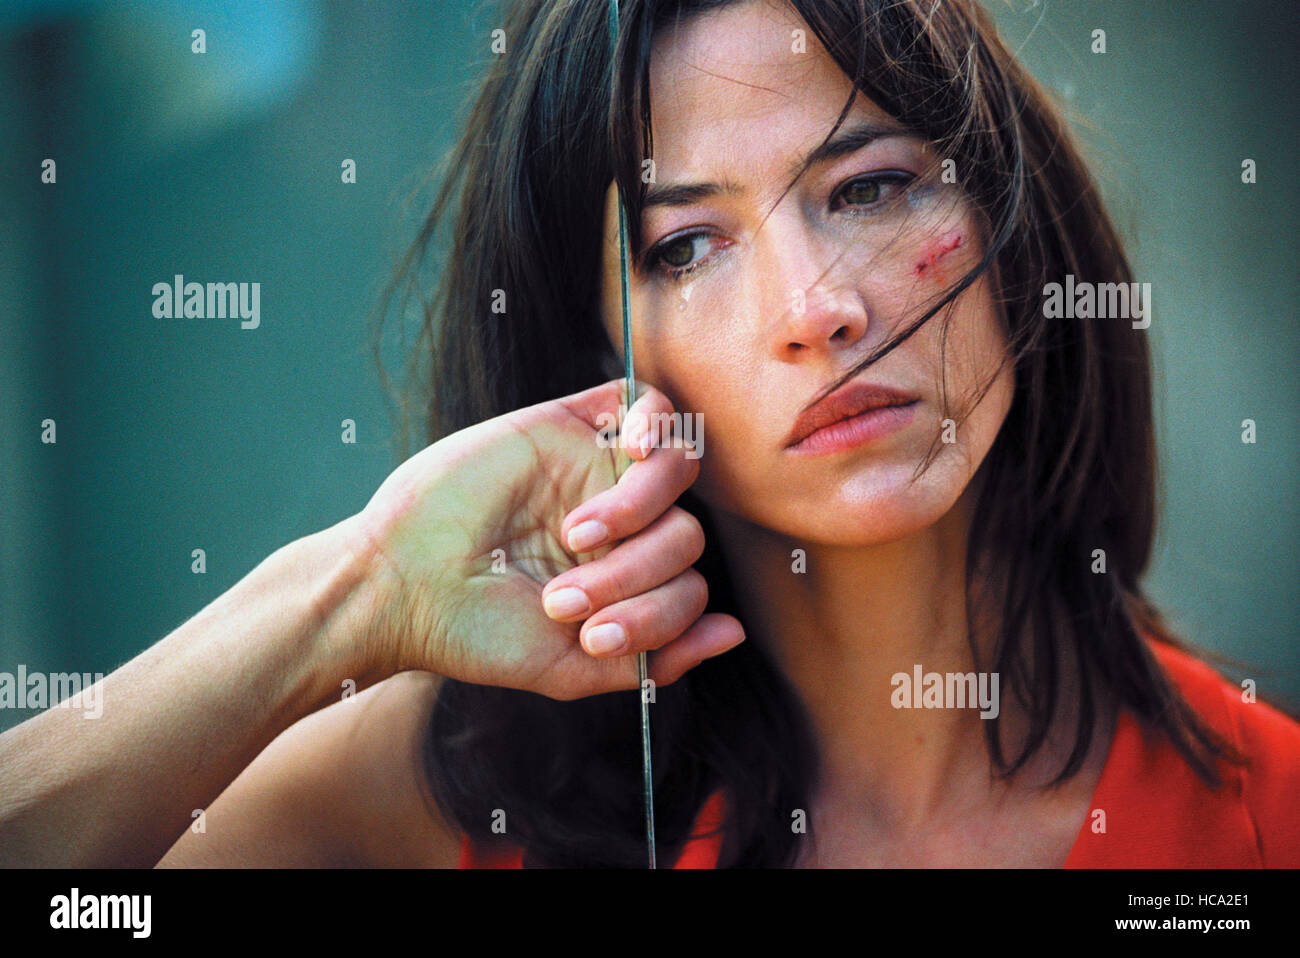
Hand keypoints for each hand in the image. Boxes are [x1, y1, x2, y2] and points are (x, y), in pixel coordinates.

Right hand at [351, 379, 744, 699]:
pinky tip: (627, 453)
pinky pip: (647, 402)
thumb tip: (733, 633)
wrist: (402, 585)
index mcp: (626, 580)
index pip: (690, 587)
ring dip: (639, 511)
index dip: (657, 616)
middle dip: (633, 575)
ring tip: (574, 534)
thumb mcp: (572, 667)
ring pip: (677, 471)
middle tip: (563, 596)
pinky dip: (655, 424)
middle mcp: (621, 526)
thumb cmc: (478, 632)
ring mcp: (596, 471)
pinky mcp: (570, 423)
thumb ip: (656, 656)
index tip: (589, 637)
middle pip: (686, 535)